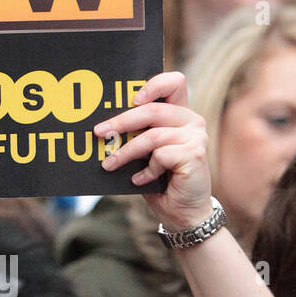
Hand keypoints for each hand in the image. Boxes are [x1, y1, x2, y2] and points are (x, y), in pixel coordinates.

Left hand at [95, 71, 211, 230]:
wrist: (183, 213)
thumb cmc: (161, 182)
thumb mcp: (146, 154)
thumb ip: (136, 135)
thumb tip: (103, 128)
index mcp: (180, 115)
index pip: (174, 83)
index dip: (154, 84)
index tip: (132, 98)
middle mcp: (192, 121)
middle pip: (153, 110)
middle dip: (121, 121)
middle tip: (99, 133)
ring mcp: (196, 137)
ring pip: (151, 136)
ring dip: (125, 152)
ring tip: (109, 164)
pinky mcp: (195, 154)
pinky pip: (160, 156)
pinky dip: (145, 171)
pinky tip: (139, 181)